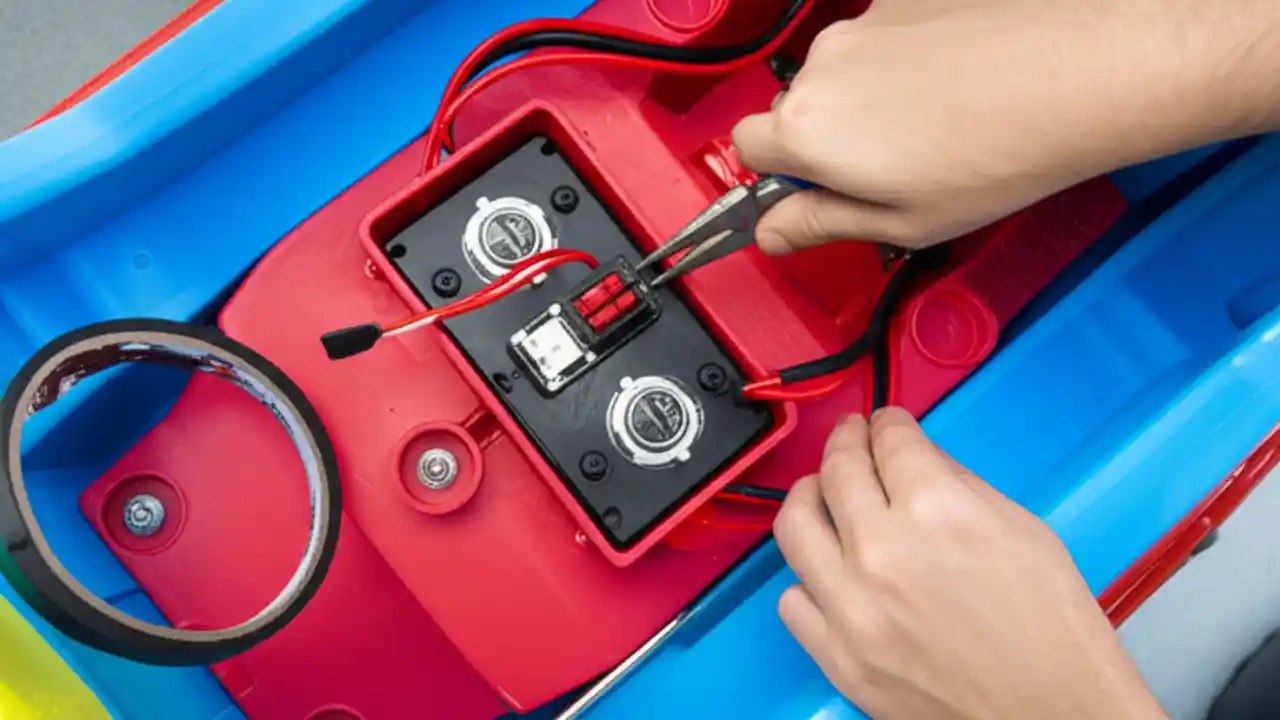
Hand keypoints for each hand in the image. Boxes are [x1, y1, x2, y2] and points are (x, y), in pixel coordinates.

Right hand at [733, 0, 1279, 252]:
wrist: (1083, 72)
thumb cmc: (1001, 156)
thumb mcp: (902, 223)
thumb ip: (821, 224)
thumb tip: (773, 234)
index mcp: (809, 130)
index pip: (747, 149)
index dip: (781, 175)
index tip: (819, 191)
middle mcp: (825, 65)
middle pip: (797, 108)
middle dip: (830, 138)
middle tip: (897, 168)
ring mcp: (866, 23)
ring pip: (844, 71)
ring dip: (871, 99)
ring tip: (942, 124)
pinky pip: (886, 39)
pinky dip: (908, 62)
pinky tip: (962, 87)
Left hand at [773, 409, 1165, 719]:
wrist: (1057, 716)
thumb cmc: (1053, 635)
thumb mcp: (1021, 528)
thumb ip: (957, 484)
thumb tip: (914, 459)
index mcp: (938, 513)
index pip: (889, 441)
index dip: (887, 423)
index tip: (885, 423)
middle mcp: (885, 554)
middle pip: (836, 470)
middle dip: (845, 442)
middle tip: (851, 438)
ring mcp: (854, 608)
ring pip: (794, 525)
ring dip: (809, 496)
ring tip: (822, 491)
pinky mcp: (840, 656)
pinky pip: (792, 599)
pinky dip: (807, 577)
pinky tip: (828, 569)